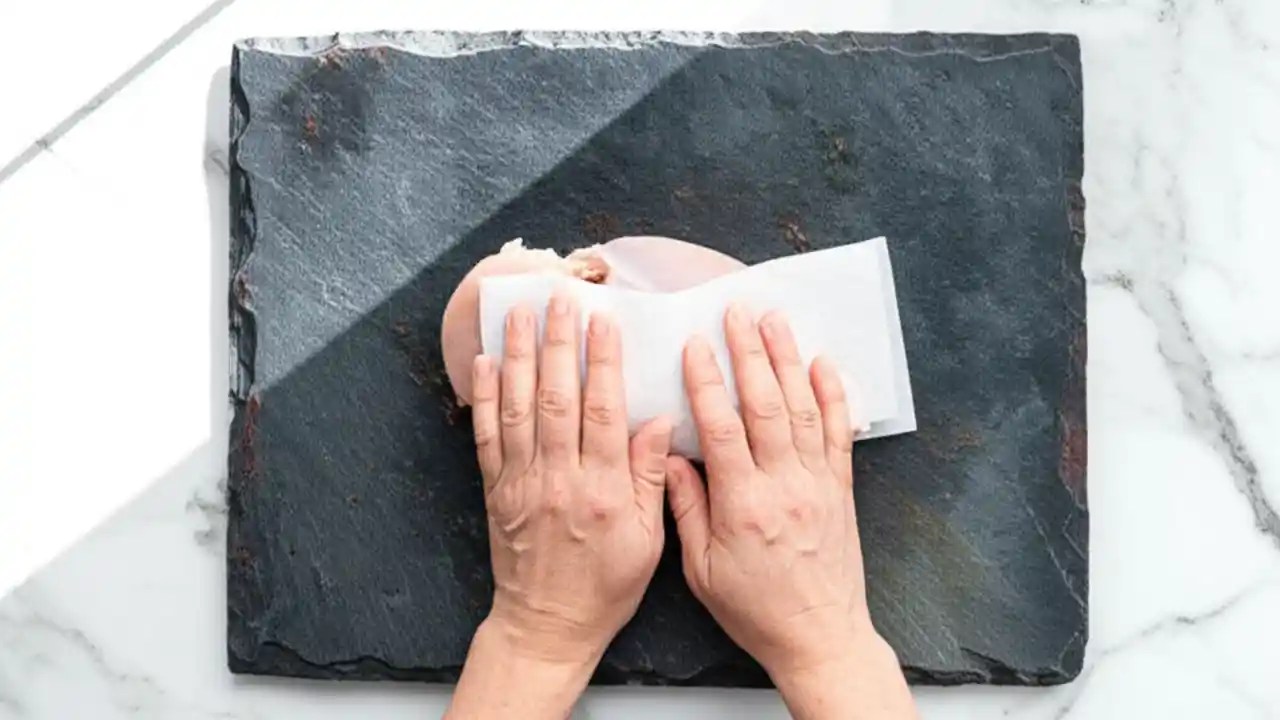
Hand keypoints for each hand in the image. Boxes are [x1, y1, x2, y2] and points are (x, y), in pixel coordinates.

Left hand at [448, 291, 671, 718]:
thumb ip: (651, 478)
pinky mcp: (498, 491)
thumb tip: (657, 421)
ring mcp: (523, 483)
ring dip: (520, 356)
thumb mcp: (649, 542)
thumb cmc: (605, 587)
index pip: (603, 411)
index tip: (604, 321)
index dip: (603, 362)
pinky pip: (487, 436)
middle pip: (557, 398)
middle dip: (559, 343)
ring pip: (519, 408)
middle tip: (560, 299)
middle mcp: (560, 480)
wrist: (547, 624)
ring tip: (522, 314)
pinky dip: (485, 397)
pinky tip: (488, 363)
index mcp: (604, 490)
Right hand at [665, 305, 915, 718]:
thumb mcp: (702, 571)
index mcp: (743, 506)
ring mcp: (817, 485)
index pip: (722, 429)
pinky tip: (822, 363)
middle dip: (750, 353)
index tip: (694, 346)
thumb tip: (671, 458)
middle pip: (766, 406)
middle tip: (737, 313)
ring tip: (774, 320)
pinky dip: (832, 395)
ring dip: (788, 360)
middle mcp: (784, 487)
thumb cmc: (755, 611)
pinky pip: (838, 434)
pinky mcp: (840, 489)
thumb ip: (686, 509)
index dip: (707, 383)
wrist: (818, 637)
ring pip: (803, 409)